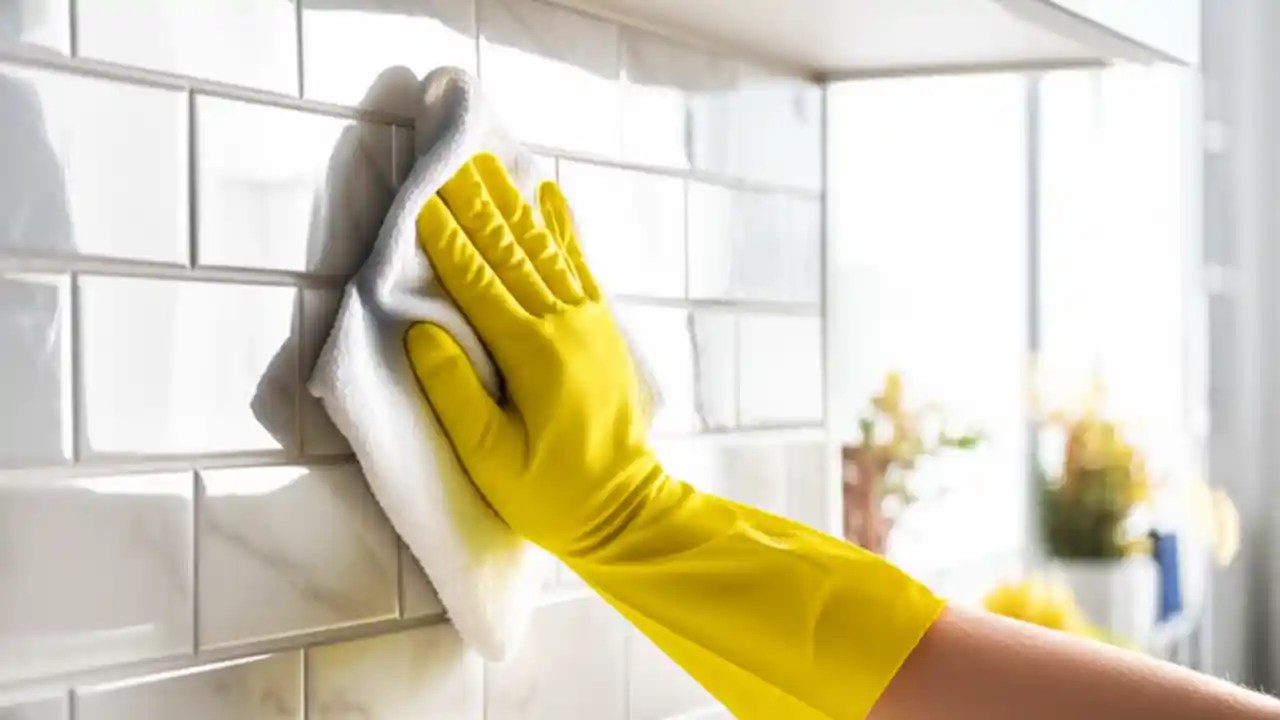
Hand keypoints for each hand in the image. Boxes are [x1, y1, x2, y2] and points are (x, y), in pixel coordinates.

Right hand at [405, 153, 664, 556]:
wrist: (627, 510)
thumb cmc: (551, 495)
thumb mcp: (490, 459)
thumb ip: (454, 394)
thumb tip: (421, 332)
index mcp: (532, 355)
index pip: (478, 285)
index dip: (448, 243)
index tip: (421, 201)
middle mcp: (565, 325)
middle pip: (513, 253)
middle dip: (479, 206)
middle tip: (451, 160)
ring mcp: (591, 322)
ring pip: (546, 249)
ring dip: (514, 206)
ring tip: (490, 166)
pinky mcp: (605, 329)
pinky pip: (581, 265)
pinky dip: (564, 228)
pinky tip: (552, 196)